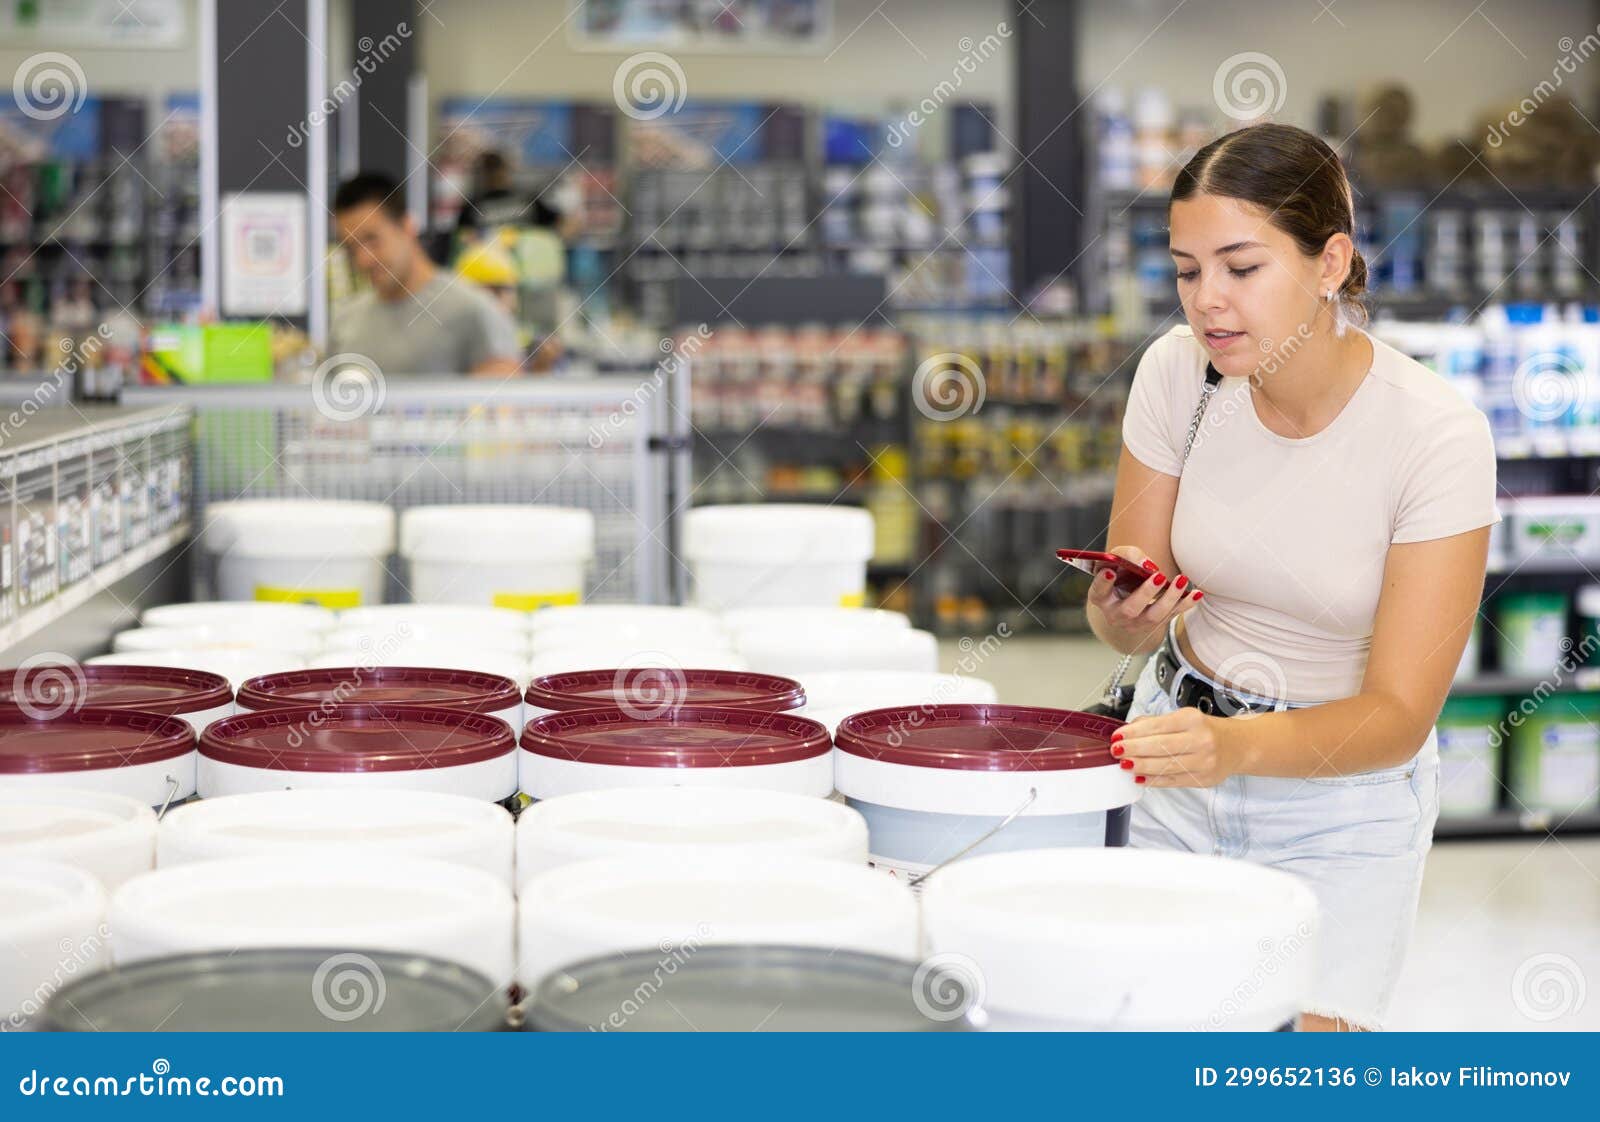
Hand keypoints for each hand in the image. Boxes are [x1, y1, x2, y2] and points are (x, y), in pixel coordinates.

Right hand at [1085, 544, 1202, 652]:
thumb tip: (1148, 566)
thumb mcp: (1118, 561)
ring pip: (1153, 617)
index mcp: (1101, 597)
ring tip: (1182, 581)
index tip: (1111, 571)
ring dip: (1170, 599)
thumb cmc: (1121, 575)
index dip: (1103, 582)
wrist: (1126, 597)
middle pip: (1130, 609)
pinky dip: (1185, 604)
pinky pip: (1171, 616)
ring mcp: (1135, 623)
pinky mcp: (1153, 625)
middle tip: (1159, 576)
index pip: (1099, 591)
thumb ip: (1128, 557)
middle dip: (1146, 593)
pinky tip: (1197, 594)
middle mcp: (1115, 615)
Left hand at [1110, 706, 1242, 787]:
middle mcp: (1201, 740)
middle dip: (1134, 749)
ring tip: (1125, 764)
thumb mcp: (1184, 717)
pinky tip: (1140, 776)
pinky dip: (1153, 780)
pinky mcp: (1203, 780)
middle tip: (1117, 751)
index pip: (1158, 726)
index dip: (1135, 732)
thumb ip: (1157, 722)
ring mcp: (1203, 762)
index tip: (1117, 736)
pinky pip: (1172, 781)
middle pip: (1160, 747)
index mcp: (1193, 720)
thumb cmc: (1206, 730)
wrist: (1238, 746)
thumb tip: (1129, 729)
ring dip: (1141, 766)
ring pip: (1165, 766)